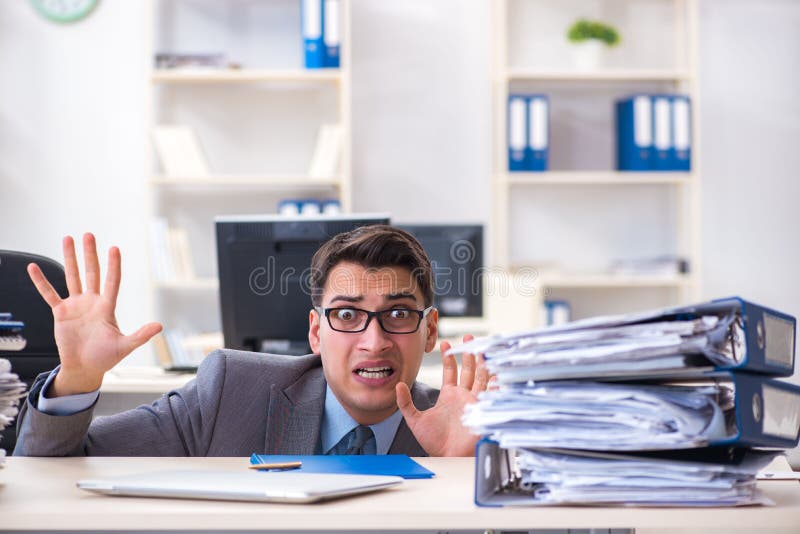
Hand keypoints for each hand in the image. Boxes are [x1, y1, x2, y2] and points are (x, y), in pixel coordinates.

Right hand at [27, 233, 161, 395]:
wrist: (85, 368)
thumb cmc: (106, 358)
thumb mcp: (125, 346)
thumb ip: (141, 335)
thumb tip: (159, 326)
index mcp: (107, 308)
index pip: (112, 281)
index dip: (113, 266)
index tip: (114, 248)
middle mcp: (92, 302)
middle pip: (91, 272)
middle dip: (90, 254)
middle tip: (88, 235)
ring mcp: (76, 306)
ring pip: (72, 277)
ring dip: (70, 258)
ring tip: (67, 239)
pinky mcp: (61, 313)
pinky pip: (49, 294)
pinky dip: (41, 282)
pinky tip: (34, 268)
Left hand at [396, 334, 489, 456]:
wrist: (449, 457)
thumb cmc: (435, 443)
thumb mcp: (415, 420)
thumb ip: (406, 402)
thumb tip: (398, 385)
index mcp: (449, 396)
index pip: (451, 371)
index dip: (449, 357)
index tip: (445, 343)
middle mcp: (464, 396)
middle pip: (469, 369)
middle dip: (469, 353)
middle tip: (468, 337)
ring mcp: (476, 401)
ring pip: (481, 377)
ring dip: (483, 362)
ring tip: (482, 347)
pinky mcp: (485, 409)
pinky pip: (493, 393)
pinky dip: (496, 382)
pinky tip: (498, 370)